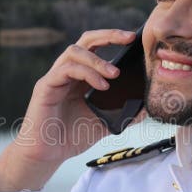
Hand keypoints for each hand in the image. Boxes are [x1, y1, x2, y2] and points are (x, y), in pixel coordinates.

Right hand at [0, 29, 136, 191]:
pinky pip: (66, 70)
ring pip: (75, 51)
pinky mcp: (45, 87)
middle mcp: (66, 72)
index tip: (133, 39)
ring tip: (115, 74)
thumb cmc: (71, 138)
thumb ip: (123, 113)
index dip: (113, 39)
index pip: (96, 48)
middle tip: (128, 38)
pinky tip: (102, 86)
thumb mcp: (104, 122)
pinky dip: (86, 74)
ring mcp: (55, 78)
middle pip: (85, 41)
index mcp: (80, 77)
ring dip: (98, 60)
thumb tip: (146, 107)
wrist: (47, 155)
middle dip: (108, 35)